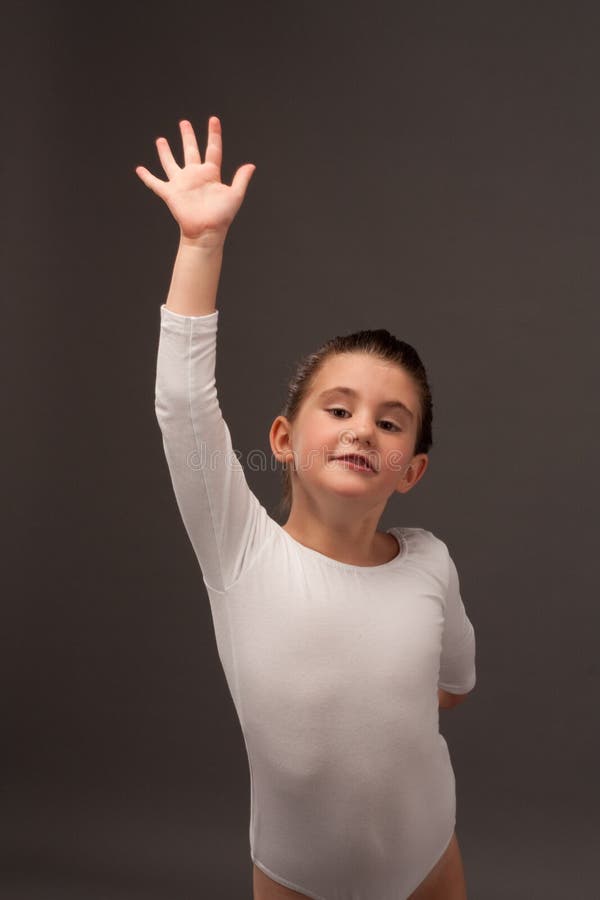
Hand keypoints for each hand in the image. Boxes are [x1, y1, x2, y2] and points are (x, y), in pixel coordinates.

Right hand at [135, 116, 255, 242]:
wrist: (207, 232)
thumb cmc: (222, 216)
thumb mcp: (235, 195)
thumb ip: (241, 179)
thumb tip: (251, 165)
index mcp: (211, 173)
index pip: (213, 149)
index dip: (214, 134)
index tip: (214, 120)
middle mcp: (195, 175)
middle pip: (190, 150)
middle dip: (187, 136)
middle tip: (184, 123)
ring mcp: (181, 183)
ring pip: (171, 163)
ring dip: (165, 152)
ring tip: (160, 140)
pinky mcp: (170, 193)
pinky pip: (155, 183)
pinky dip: (147, 177)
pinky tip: (139, 169)